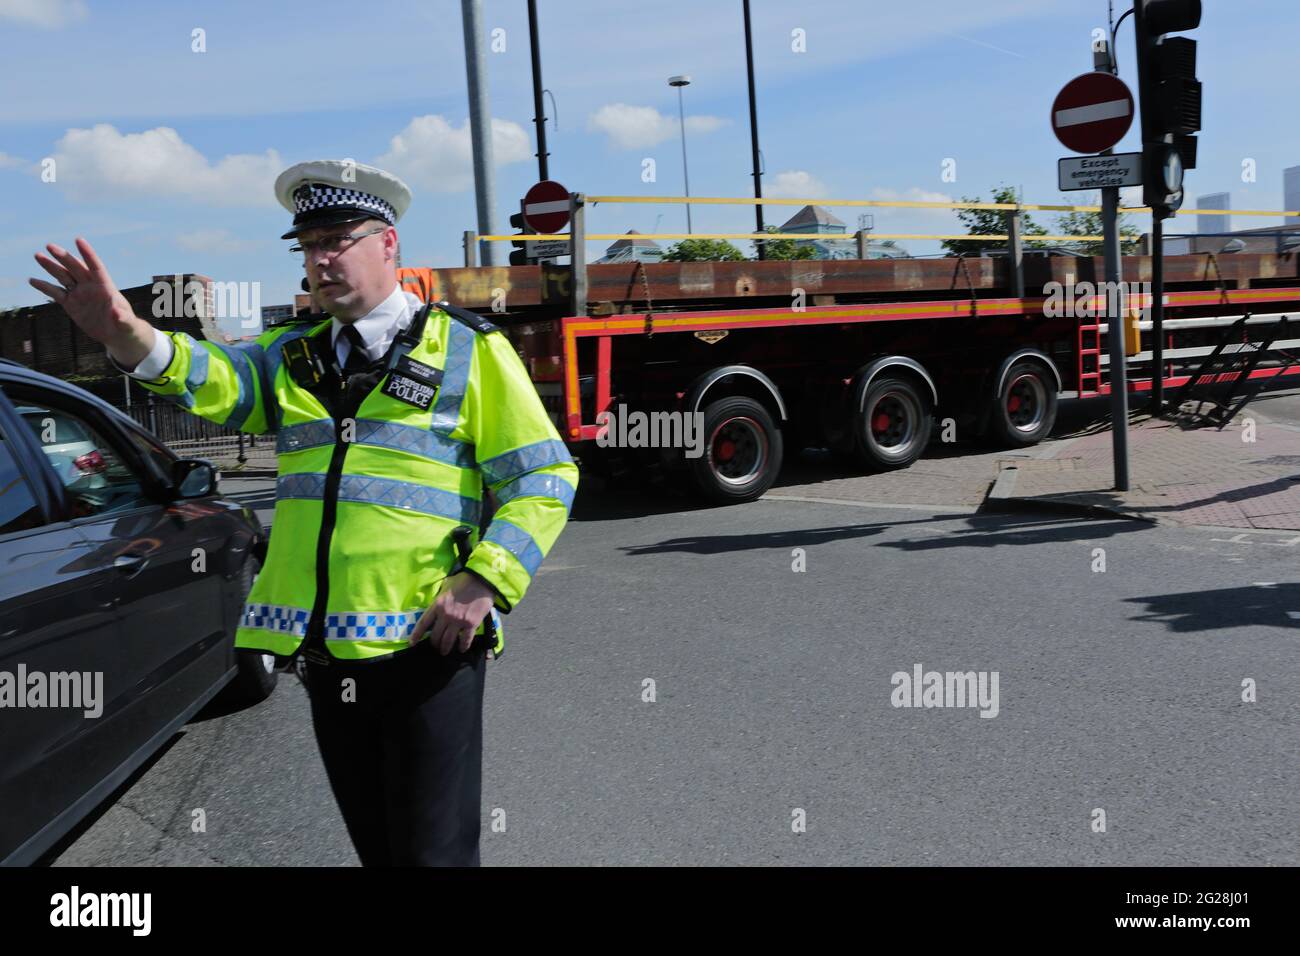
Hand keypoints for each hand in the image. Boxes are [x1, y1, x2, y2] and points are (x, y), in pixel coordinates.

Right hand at [29, 237, 153, 366]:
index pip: (96, 266)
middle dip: (64, 257)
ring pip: (63, 276)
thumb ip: (123, 318)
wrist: (117, 335)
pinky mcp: (71, 304)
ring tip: (38, 255)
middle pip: (75, 268)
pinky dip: (45, 287)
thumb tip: (116, 312)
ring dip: (51, 266)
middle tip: (50, 246)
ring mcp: (79, 294)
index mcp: (106, 287)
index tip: (78, 240)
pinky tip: (32, 280)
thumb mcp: (127, 324)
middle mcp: (90, 287)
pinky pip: (56, 293)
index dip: (88, 254)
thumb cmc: (127, 327)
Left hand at [409, 573, 494, 654]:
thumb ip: (440, 596)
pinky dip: (463, 646)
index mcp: (437, 605)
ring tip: (444, 652)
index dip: (416, 635)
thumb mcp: (446, 586)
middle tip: (435, 647)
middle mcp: (446, 615)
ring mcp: (458, 621)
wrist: (482, 581)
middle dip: (434, 644)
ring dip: (445, 648)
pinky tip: (462, 649)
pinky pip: (465, 640)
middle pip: (436, 635)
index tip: (412, 643)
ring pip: (448, 641)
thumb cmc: (464, 580)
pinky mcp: (471, 624)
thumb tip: (438, 601)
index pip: (423, 623)